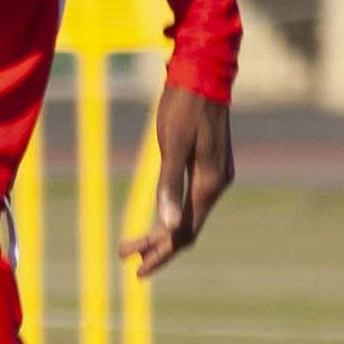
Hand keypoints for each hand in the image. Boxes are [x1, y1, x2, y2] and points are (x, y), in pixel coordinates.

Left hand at [124, 84, 235, 274]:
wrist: (204, 72)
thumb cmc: (183, 106)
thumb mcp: (172, 144)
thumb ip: (169, 185)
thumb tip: (167, 228)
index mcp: (208, 184)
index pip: (184, 233)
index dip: (161, 253)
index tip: (137, 271)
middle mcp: (217, 183)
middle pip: (186, 228)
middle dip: (157, 245)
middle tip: (127, 257)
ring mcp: (217, 174)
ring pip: (189, 213)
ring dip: (163, 229)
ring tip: (134, 243)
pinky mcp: (212, 164)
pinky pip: (192, 198)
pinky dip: (173, 210)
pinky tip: (159, 213)